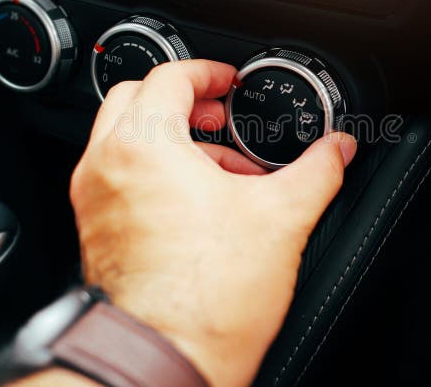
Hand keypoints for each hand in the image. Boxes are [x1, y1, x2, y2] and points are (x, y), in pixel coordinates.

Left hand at [69, 60, 356, 386]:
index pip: (170, 77)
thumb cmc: (207, 299)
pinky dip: (152, 171)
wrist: (164, 358)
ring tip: (220, 166)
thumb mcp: (281, 218)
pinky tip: (197, 202)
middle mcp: (105, 166)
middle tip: (218, 115)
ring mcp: (93, 199)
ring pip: (123, 139)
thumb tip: (337, 149)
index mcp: (144, 146)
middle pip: (136, 99)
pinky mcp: (95, 230)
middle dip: (182, 99)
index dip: (208, 72)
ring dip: (169, 137)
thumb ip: (316, 170)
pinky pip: (118, 177)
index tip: (229, 82)